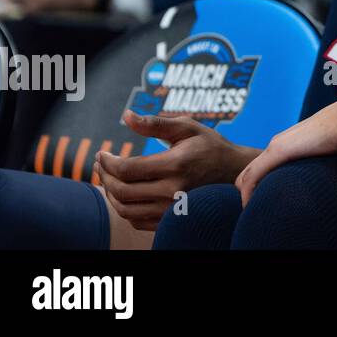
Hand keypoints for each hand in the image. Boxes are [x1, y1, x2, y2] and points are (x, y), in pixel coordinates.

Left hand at [94, 110, 258, 230]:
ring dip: (109, 194)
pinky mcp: (171, 220)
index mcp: (176, 165)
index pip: (127, 169)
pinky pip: (136, 220)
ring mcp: (172, 209)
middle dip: (104, 176)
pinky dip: (123, 208)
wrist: (235, 173)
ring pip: (125, 209)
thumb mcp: (187, 128)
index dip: (108, 162)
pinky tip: (123, 194)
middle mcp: (173, 191)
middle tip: (101, 164)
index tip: (102, 153)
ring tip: (108, 178)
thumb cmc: (210, 146)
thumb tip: (126, 116)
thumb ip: (155, 124)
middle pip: (121, 190)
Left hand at [235, 96, 336, 205]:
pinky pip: (252, 177)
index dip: (266, 185)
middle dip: (252, 192)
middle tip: (260, 212)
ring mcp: (278, 146)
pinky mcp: (278, 150)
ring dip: (248, 195)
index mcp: (296, 143)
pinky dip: (248, 194)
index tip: (273, 202)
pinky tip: (250, 207)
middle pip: (252, 171)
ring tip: (254, 214)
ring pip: (247, 175)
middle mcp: (283, 142)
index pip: (269, 166)